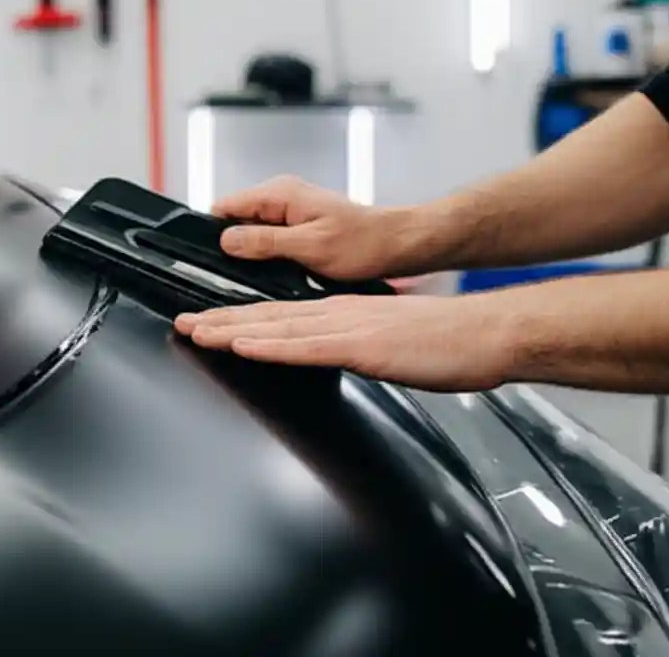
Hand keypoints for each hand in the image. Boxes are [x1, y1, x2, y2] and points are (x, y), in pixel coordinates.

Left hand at [175, 295, 518, 391]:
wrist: (485, 333)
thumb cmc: (448, 342)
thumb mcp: (391, 343)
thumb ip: (359, 346)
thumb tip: (339, 356)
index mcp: (344, 313)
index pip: (280, 317)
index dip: (240, 319)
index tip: (208, 323)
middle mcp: (337, 313)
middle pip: (267, 317)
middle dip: (220, 321)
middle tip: (182, 324)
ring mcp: (347, 327)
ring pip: (276, 326)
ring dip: (231, 329)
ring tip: (195, 331)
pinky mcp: (361, 345)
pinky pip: (306, 346)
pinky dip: (269, 345)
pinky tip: (243, 346)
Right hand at [213, 175, 431, 279]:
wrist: (397, 245)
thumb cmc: (363, 243)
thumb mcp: (309, 246)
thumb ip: (264, 242)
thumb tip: (227, 241)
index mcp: (280, 194)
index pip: (224, 205)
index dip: (213, 232)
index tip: (210, 258)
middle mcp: (282, 197)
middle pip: (235, 220)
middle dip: (233, 246)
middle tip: (239, 274)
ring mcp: (290, 210)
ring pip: (251, 232)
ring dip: (253, 254)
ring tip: (261, 275)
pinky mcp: (298, 226)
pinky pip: (269, 238)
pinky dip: (269, 256)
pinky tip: (278, 272)